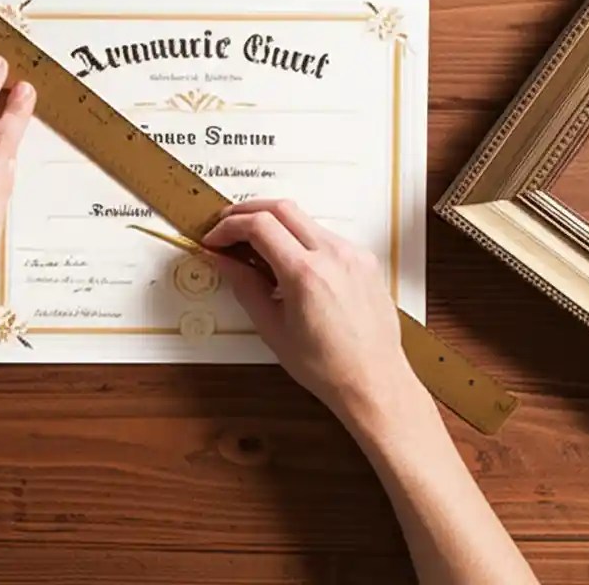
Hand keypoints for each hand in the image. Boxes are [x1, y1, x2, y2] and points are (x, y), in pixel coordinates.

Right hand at [204, 200, 427, 419]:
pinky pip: (326, 235)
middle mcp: (334, 255)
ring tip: (256, 249)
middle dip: (247, 212)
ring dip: (275, 224)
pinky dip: (300, 238)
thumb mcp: (273, 328)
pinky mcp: (364, 260)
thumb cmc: (329, 367)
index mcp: (306, 274)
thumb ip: (244, 286)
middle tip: (228, 228)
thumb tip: (224, 261)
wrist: (372, 381)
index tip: (216, 238)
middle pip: (281, 207)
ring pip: (305, 218)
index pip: (259, 224)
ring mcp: (353, 254)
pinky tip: (289, 261)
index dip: (229, 226)